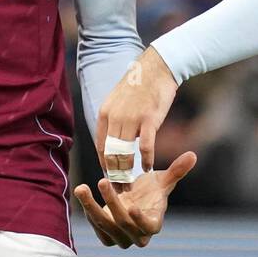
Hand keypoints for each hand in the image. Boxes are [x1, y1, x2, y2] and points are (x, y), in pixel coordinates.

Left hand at [73, 152, 196, 247]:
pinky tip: (83, 194)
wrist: (133, 203)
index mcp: (153, 224)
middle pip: (123, 222)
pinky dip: (88, 210)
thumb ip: (176, 170)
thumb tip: (193, 155)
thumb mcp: (161, 181)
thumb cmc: (149, 193)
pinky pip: (96, 227)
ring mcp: (121, 238)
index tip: (131, 205)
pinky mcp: (106, 237)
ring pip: (105, 226)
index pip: (148, 227)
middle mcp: (137, 235)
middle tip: (102, 181)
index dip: (140, 219)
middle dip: (111, 202)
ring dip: (92, 206)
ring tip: (82, 188)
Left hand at [98, 46, 179, 175]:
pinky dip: (146, 160)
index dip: (104, 165)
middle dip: (114, 174)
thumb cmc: (139, 85)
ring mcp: (132, 119)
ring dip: (128, 172)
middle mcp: (115, 117)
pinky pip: (145, 146)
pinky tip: (148, 168)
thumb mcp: (118, 100)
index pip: (101, 146)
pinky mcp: (149, 119)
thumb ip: (114, 119)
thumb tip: (113, 139)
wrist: (156, 67)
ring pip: (125, 153)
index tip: (109, 177)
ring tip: (131, 184)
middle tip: (119, 188)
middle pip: (111, 154)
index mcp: (105, 113)